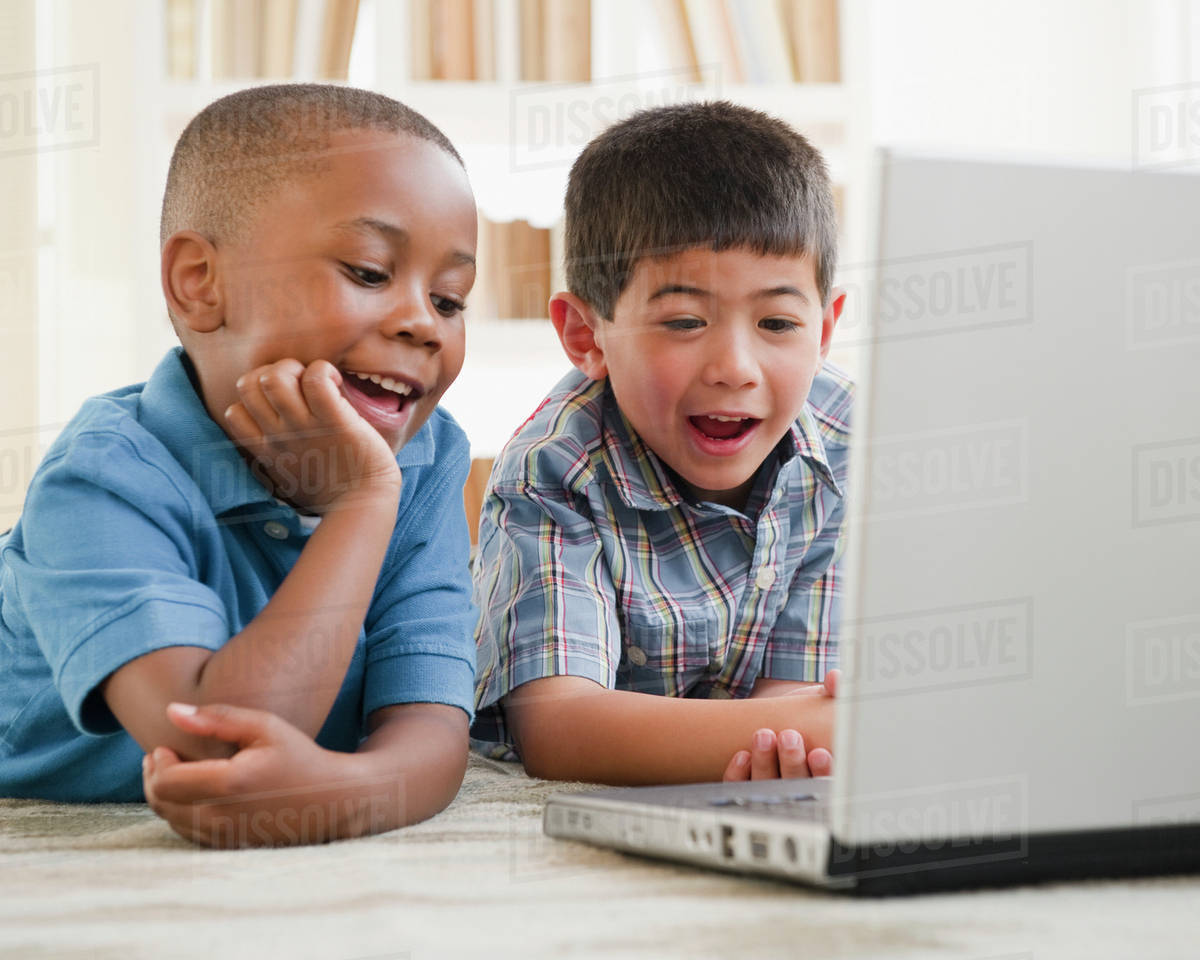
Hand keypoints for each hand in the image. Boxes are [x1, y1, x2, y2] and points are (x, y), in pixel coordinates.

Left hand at [142, 702, 373, 847]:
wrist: (331, 799)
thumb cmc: (299, 757)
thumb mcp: (265, 727)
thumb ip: (216, 718)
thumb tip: (170, 711)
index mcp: (230, 784)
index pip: (166, 782)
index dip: (156, 764)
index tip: (163, 747)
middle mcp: (223, 817)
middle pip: (162, 804)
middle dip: (153, 779)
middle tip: (159, 757)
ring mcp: (226, 837)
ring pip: (171, 821)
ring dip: (165, 796)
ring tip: (174, 772)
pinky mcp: (230, 846)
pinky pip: (188, 833)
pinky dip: (180, 813)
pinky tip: (192, 793)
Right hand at [225, 358, 401, 512]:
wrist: (363, 504)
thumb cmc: (331, 489)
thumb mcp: (289, 473)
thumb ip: (276, 450)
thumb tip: (273, 423)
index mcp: (267, 450)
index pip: (234, 412)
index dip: (254, 397)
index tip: (282, 403)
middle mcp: (279, 436)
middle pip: (247, 385)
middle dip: (272, 373)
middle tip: (300, 385)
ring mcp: (305, 427)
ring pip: (275, 378)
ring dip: (295, 369)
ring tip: (318, 381)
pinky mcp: (335, 420)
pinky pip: (316, 378)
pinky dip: (323, 370)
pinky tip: (336, 382)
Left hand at [721, 670, 838, 781]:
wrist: (774, 720)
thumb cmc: (807, 716)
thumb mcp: (823, 703)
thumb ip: (834, 693)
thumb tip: (836, 678)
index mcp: (822, 771)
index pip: (827, 782)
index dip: (824, 771)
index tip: (820, 753)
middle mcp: (799, 786)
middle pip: (797, 785)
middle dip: (793, 763)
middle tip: (789, 737)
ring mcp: (771, 789)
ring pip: (767, 785)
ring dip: (764, 763)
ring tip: (763, 735)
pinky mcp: (746, 784)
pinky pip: (741, 786)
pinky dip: (739, 774)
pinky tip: (742, 755)